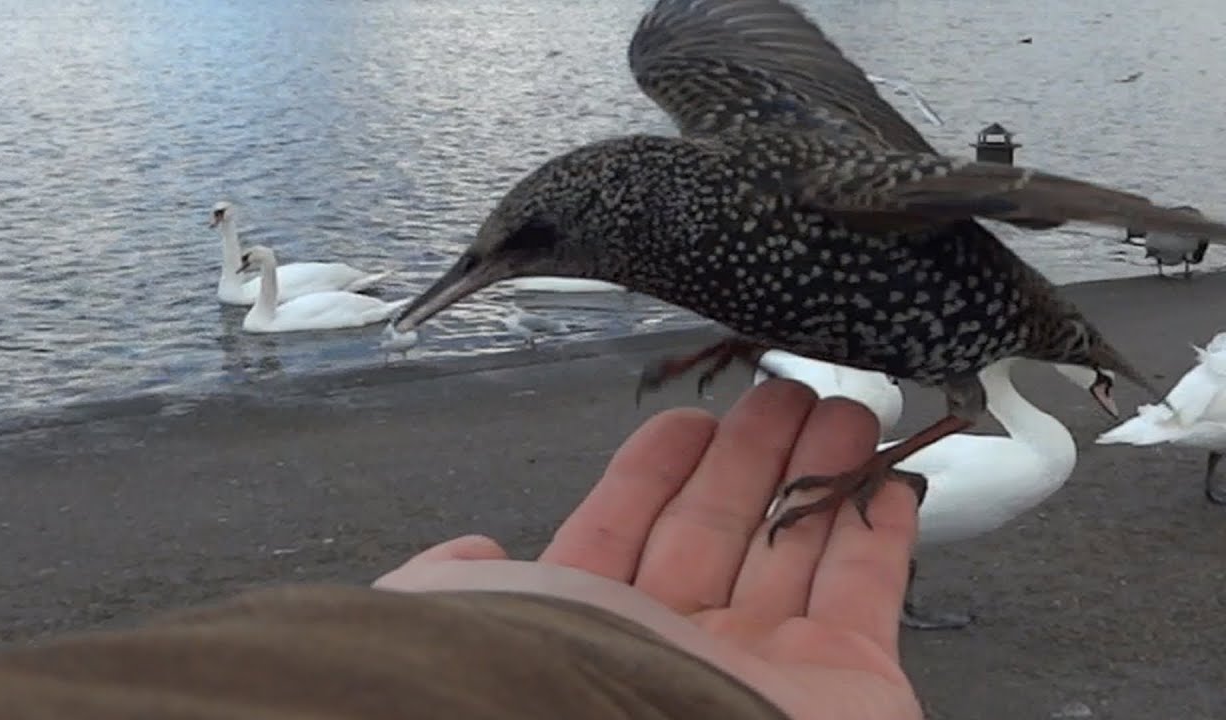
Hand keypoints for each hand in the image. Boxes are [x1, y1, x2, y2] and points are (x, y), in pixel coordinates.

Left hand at [375, 380, 923, 719]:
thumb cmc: (551, 701)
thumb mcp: (466, 622)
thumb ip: (453, 580)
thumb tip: (472, 549)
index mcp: (594, 630)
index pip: (630, 529)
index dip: (659, 469)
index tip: (690, 419)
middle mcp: (681, 648)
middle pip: (722, 525)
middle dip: (750, 454)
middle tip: (778, 392)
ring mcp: (768, 667)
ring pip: (797, 544)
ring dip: (820, 472)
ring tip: (835, 409)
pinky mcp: (851, 682)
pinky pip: (869, 587)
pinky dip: (880, 528)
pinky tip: (884, 480)